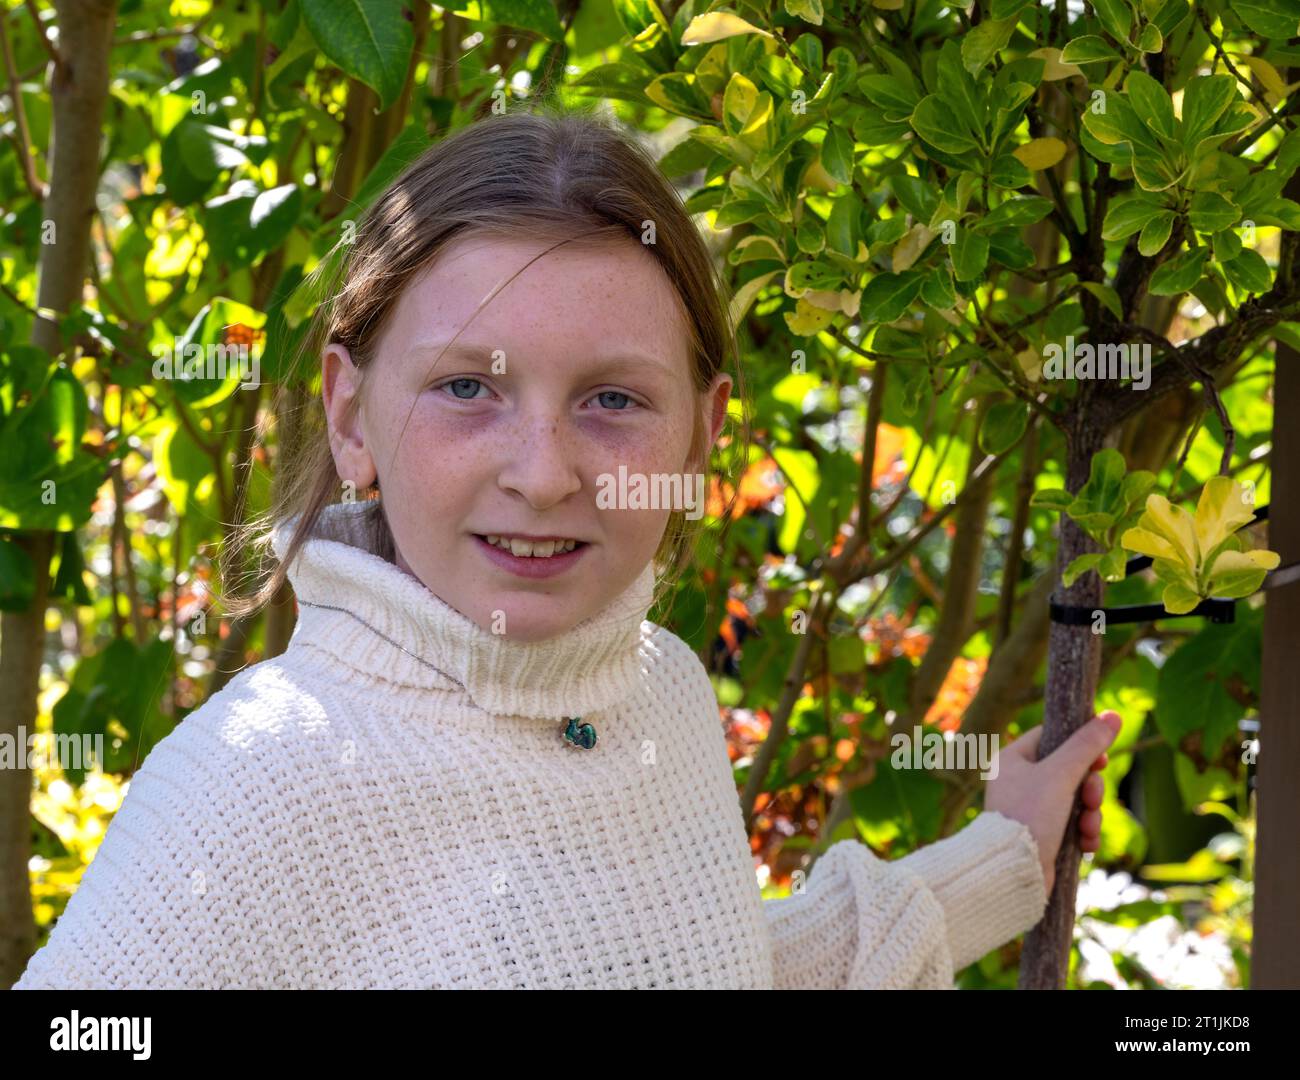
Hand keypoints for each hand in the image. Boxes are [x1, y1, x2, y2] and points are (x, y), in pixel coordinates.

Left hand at [985, 710, 1122, 894]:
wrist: (1011, 870)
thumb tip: (1113, 715)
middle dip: (1089, 788)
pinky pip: (1072, 826)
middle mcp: (1018, 782)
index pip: (1051, 737)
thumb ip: (1087, 744)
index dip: (1079, 744)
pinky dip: (1083, 833)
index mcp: (1012, 760)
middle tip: (1092, 797)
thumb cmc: (1029, 814)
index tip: (1100, 756)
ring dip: (1090, 814)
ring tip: (1087, 827)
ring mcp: (1029, 811)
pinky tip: (1086, 845)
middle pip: (1069, 772)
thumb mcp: (1061, 774)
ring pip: (1075, 801)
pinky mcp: (1041, 836)